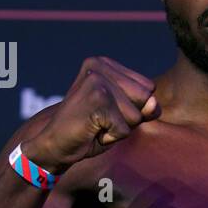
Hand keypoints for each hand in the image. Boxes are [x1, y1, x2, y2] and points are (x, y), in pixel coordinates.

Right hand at [23, 56, 160, 171]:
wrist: (54, 144)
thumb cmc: (91, 129)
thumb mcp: (123, 116)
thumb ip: (144, 108)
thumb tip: (154, 104)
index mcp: (105, 63)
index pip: (148, 88)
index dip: (133, 107)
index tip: (107, 111)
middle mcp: (100, 66)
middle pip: (146, 99)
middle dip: (129, 118)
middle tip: (101, 119)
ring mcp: (97, 81)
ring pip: (137, 116)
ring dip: (120, 129)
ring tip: (96, 125)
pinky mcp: (97, 100)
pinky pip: (124, 130)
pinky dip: (111, 138)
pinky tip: (91, 131)